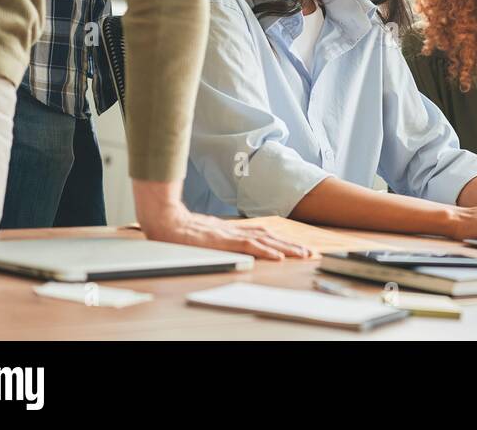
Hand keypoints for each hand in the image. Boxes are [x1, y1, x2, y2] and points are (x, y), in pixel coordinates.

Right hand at [133, 179, 310, 259]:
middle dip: (291, 245)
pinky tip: (278, 256)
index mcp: (233, 229)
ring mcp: (231, 234)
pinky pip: (249, 245)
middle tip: (310, 252)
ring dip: (286, 248)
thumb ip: (222, 236)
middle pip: (270, 237)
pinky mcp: (223, 240)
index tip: (297, 246)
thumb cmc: (183, 229)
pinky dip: (265, 250)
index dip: (281, 240)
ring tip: (303, 254)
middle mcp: (236, 230)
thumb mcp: (208, 232)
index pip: (264, 233)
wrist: (166, 221)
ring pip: (265, 241)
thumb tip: (233, 241)